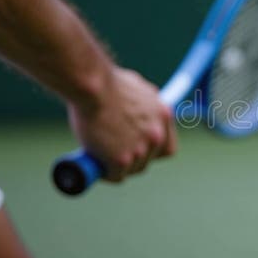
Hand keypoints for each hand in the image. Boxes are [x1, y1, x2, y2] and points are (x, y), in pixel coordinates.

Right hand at [66, 67, 176, 181]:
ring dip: (117, 166)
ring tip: (100, 156)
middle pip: (148, 160)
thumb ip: (145, 102)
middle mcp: (157, 135)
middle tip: (113, 153)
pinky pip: (115, 175)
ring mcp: (140, 149)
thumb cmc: (107, 82)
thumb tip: (143, 106)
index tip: (139, 150)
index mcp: (164, 116)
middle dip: (132, 159)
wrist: (91, 85)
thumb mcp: (137, 87)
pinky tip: (94, 165)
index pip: (167, 147)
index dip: (153, 152)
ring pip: (131, 169)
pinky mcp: (121, 160)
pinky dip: (105, 173)